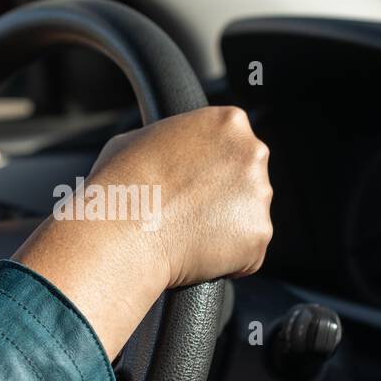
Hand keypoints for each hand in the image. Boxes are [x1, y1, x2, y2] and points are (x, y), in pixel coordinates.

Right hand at [13, 107, 271, 356]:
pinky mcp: (259, 234)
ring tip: (186, 233)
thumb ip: (168, 143)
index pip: (232, 143)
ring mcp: (260, 195)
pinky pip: (248, 251)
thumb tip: (166, 154)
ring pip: (248, 216)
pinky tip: (196, 253)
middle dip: (224, 195)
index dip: (210, 166)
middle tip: (188, 211)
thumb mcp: (136, 140)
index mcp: (227, 122)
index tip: (191, 183)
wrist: (123, 232)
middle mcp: (252, 153)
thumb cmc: (121, 183)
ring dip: (226, 226)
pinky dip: (228, 258)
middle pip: (246, 178)